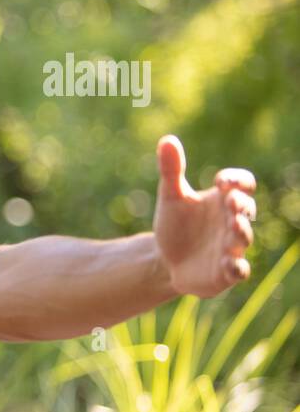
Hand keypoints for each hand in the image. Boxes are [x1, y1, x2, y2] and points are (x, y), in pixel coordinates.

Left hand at [153, 134, 256, 297]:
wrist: (164, 260)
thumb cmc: (176, 225)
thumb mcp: (171, 197)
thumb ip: (171, 170)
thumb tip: (167, 139)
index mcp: (223, 200)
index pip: (242, 184)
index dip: (237, 180)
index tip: (221, 181)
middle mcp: (232, 221)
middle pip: (247, 209)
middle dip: (242, 205)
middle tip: (232, 203)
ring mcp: (231, 247)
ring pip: (244, 237)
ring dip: (241, 232)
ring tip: (233, 226)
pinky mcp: (225, 272)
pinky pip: (238, 270)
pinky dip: (237, 267)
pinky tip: (230, 264)